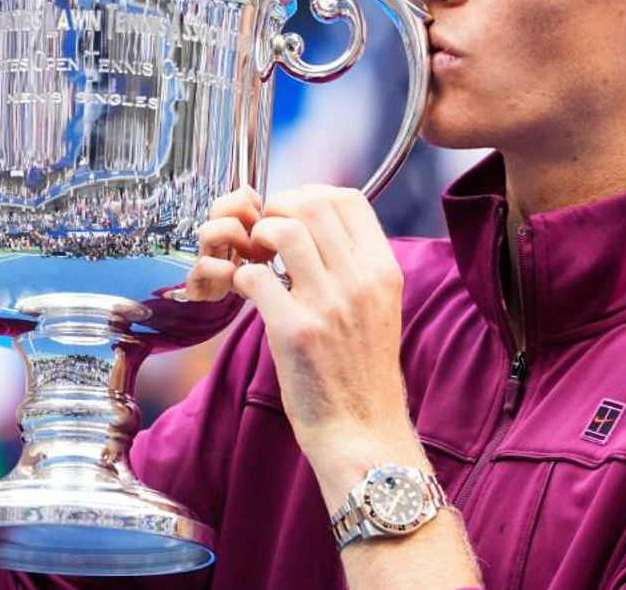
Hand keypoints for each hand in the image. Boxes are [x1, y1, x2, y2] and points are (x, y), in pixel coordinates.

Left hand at [186, 185, 416, 471]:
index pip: (349, 199)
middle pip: (312, 205)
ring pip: (284, 231)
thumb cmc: (363, 372)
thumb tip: (322, 231)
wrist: (362, 431)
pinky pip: (256, 277)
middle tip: (265, 235)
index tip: (293, 214)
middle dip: (278, 209)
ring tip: (256, 259)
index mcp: (383, 271)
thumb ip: (357, 268)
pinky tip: (246, 292)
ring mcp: (329, 305)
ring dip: (259, 237)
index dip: (311, 194)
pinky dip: (241, 276)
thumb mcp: (379, 309)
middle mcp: (361, 281)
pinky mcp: (296, 332)